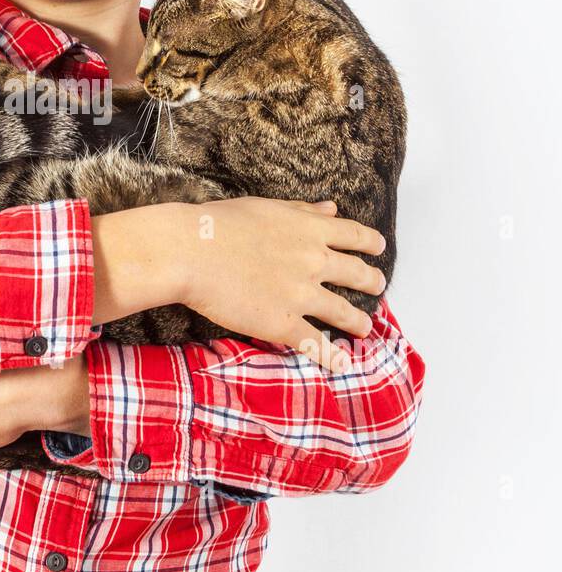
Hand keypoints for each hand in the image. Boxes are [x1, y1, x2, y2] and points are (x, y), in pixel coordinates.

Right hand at [180, 198, 385, 370]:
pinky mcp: (284, 323)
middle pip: (357, 273)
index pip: (354, 235)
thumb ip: (301, 210)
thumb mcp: (266, 207)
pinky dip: (333, 357)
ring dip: (359, 322)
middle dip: (372, 282)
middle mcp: (314, 261)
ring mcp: (302, 294)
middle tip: (378, 287)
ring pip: (344, 312)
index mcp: (310, 230)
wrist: (192, 252)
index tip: (378, 248)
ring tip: (365, 328)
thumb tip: (330, 208)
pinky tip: (342, 364)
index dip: (370, 243)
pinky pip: (316, 344)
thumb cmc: (219, 224)